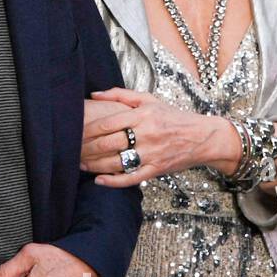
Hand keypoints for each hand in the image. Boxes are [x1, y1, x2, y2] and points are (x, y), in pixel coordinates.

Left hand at [81, 87, 240, 185]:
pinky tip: (99, 181)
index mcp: (143, 115)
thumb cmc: (173, 117)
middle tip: (72, 150)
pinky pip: (131, 178)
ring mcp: (152, 154)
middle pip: (109, 143)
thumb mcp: (149, 100)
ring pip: (117, 162)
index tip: (74, 132)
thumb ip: (121, 95)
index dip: (87, 130)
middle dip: (87, 148)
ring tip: (81, 164)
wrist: (204, 137)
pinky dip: (113, 181)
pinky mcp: (157, 170)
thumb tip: (95, 95)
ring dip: (95, 165)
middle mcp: (147, 135)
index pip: (107, 123)